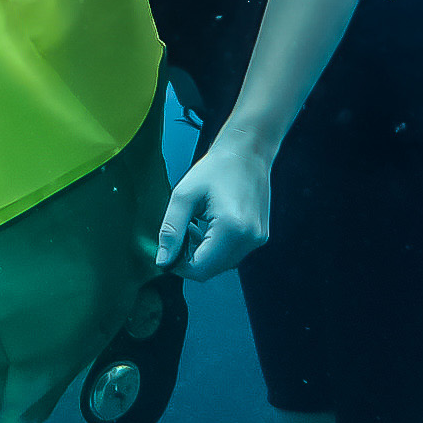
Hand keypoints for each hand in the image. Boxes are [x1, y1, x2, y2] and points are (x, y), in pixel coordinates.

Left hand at [155, 141, 271, 281]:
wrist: (248, 152)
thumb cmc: (215, 168)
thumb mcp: (183, 196)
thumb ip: (171, 230)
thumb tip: (163, 262)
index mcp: (232, 228)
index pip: (200, 269)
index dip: (179, 264)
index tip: (169, 246)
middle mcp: (249, 238)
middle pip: (211, 270)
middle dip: (190, 258)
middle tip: (183, 230)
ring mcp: (258, 239)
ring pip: (221, 265)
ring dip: (203, 253)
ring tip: (196, 225)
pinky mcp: (260, 236)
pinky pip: (232, 255)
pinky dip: (216, 248)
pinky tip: (210, 225)